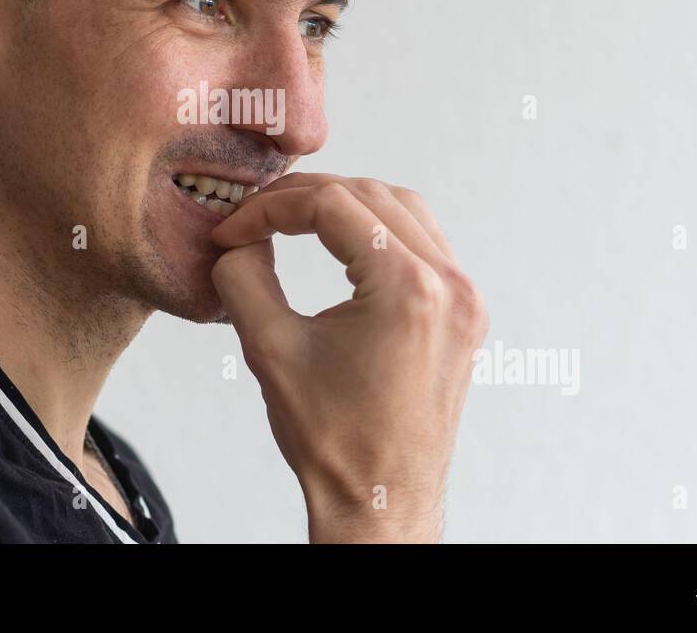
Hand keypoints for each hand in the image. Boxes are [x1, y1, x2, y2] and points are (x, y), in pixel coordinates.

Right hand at [210, 173, 488, 542]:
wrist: (380, 500)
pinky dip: (379, 230)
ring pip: (403, 209)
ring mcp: (464, 299)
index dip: (270, 208)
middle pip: (370, 195)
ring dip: (346, 204)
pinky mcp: (464, 314)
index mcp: (407, 288)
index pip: (331, 205)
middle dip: (305, 197)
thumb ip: (243, 277)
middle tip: (255, 217)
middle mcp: (448, 285)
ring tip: (294, 220)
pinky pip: (424, 243)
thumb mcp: (269, 350)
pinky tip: (342, 244)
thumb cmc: (332, 440)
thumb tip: (236, 239)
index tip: (233, 229)